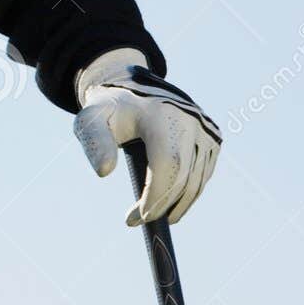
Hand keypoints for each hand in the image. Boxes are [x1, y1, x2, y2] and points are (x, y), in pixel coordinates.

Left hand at [73, 47, 221, 225]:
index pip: (167, 162)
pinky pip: (204, 172)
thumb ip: (94, 143)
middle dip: (162, 203)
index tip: (136, 216)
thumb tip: (104, 172)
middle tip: (139, 220)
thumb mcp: (90, 120)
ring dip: (178, 203)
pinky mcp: (213, 136)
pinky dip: (189, 191)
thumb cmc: (108, 108)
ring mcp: (206, 128)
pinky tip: (171, 203)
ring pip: (198, 178)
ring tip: (153, 217)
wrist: (131, 84)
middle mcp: (190, 119)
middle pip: (183, 174)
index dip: (155, 194)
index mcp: (161, 114)